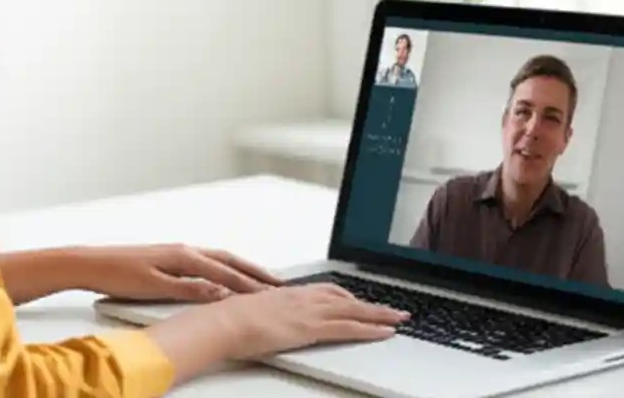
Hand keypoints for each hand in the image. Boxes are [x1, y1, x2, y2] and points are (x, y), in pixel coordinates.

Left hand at [77, 243, 281, 302]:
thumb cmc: (118, 275)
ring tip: (259, 278)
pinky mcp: (169, 258)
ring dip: (240, 268)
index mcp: (183, 257)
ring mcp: (177, 252)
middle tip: (278, 282)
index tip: (270, 294)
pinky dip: (223, 268)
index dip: (248, 285)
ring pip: (218, 259)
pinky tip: (224, 275)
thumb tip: (219, 291)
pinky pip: (206, 261)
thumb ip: (188, 289)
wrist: (92, 263)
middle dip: (253, 271)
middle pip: (228, 260)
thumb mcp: (154, 286)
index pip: (224, 273)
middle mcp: (184, 250)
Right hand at [216, 282, 407, 359]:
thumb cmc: (231, 319)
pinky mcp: (312, 328)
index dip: (348, 296)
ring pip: (354, 310)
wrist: (224, 322)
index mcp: (291, 294)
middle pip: (347, 298)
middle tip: (392, 308)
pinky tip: (386, 331)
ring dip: (380, 314)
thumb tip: (267, 320)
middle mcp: (304, 298)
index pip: (328, 291)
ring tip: (399, 318)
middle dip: (372, 304)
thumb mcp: (254, 312)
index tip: (360, 299)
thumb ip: (268, 314)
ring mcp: (309, 312)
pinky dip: (371, 328)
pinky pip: (349, 327)